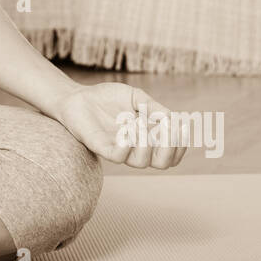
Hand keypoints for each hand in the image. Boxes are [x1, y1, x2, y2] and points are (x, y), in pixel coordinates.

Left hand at [54, 81, 186, 169]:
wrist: (78, 96)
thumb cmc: (107, 98)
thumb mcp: (136, 97)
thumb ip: (154, 108)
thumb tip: (173, 119)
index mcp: (147, 138)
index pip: (171, 154)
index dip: (181, 145)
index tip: (181, 126)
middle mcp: (135, 148)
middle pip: (162, 163)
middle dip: (170, 147)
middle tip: (165, 126)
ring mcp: (119, 149)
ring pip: (142, 162)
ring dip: (147, 141)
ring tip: (138, 121)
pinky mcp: (101, 147)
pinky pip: (118, 157)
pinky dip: (127, 144)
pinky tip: (126, 128)